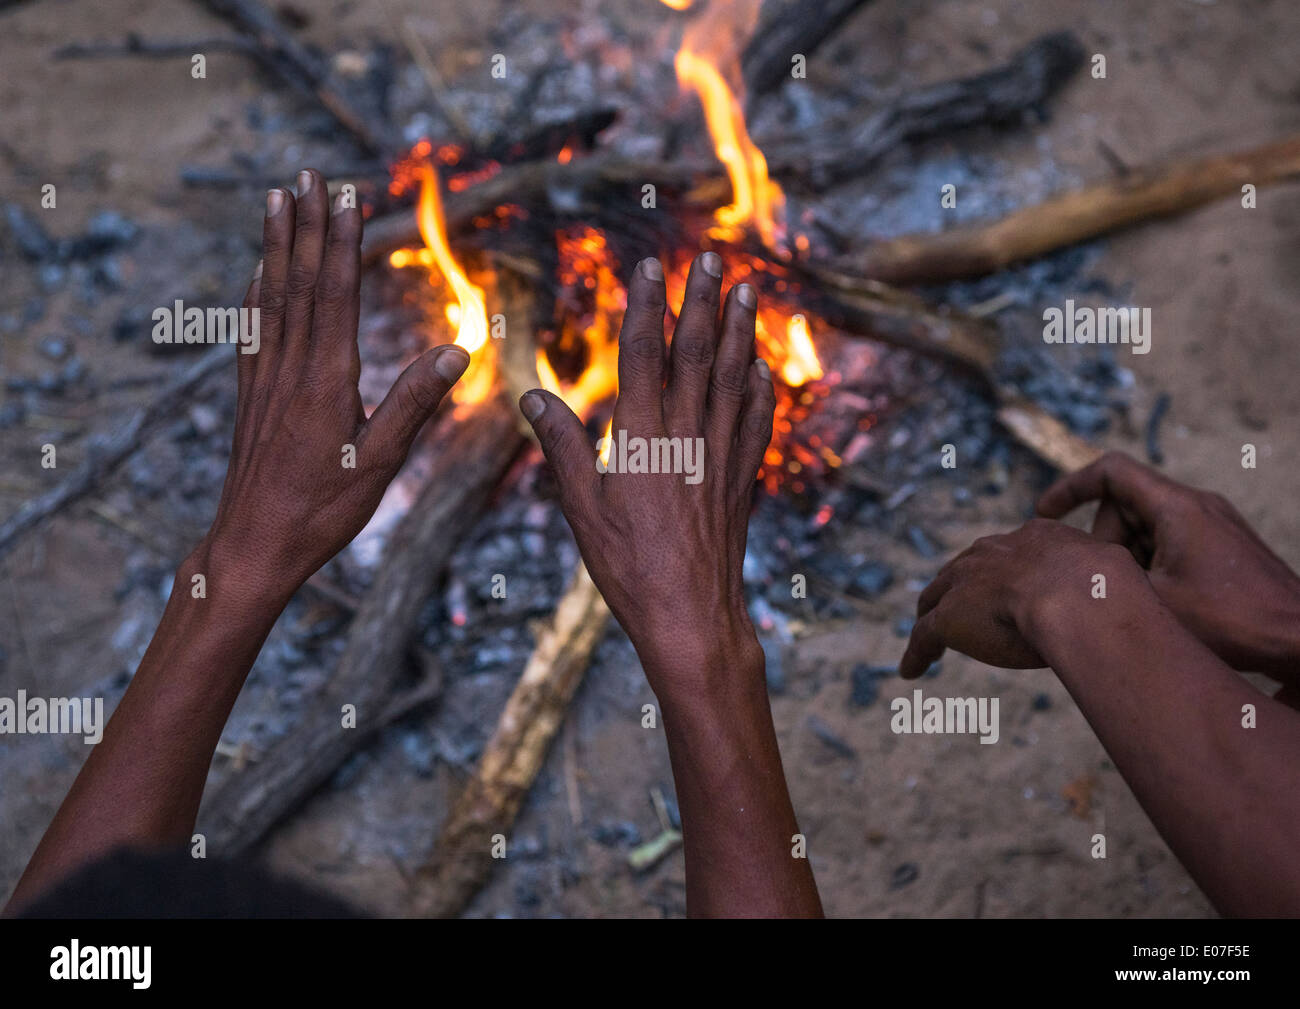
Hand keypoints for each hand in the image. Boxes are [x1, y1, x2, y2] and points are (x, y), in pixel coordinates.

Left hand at [200, 169, 469, 603]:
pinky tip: (257, 271)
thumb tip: (456, 349)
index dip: (341, 242)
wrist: (252, 545)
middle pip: (299, 281)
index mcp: (326, 381)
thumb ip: (415, 402)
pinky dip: (256, 290)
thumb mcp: (380, 461)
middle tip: (309, 175)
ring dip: (276, 243)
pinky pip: (252, 328)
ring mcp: (264, 379)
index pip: (336, 295)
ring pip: (271, 296)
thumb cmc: (323, 510)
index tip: (347, 196)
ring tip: (277, 198)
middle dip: (305, 224)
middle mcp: (289, 369)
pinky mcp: (249, 395)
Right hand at [519, 252, 773, 696]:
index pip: (642, 356)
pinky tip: (764, 368)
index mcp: (641, 438)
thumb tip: (531, 397)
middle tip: (708, 259)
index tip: (647, 269)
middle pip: (696, 354)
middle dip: (701, 302)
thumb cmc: (627, 566)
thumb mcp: (581, 508)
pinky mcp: (741, 479)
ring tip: (745, 291)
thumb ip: (560, 447)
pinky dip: (761, 390)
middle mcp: (687, 436)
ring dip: (740, 331)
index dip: (644, 308)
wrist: (690, 614)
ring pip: (734, 378)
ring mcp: (720, 456)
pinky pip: (756, 423)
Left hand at [900, 518, 1145, 677]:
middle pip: (964, 569)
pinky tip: (911, 671)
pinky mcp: (948, 617)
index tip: (1005, 584)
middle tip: (958, 606)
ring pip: (937, 599)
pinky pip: (924, 636)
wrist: (1078, 595)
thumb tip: (1136, 613)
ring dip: (931, 617)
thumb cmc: (1110, 592)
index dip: (1004, 570)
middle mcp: (994, 553)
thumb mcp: (1116, 585)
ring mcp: (966, 584)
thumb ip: (1115, 594)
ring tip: (928, 638)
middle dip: (959, 586)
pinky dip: (916, 654)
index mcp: (1036, 539)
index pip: (1010, 554)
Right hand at [1037, 451, 1299, 679]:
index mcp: (1176, 507)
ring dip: (1128, 559)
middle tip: (1108, 585)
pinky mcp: (1222, 545)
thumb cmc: (1233, 621)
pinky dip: (1151, 565)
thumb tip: (1063, 570)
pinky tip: (1159, 603)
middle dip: (1104, 542)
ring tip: (1139, 600)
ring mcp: (1212, 525)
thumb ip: (1105, 576)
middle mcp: (1196, 505)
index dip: (1069, 488)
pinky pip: (1169, 542)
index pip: (1110, 471)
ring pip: (1146, 528)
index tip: (1043, 514)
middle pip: (1124, 505)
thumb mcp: (1151, 599)